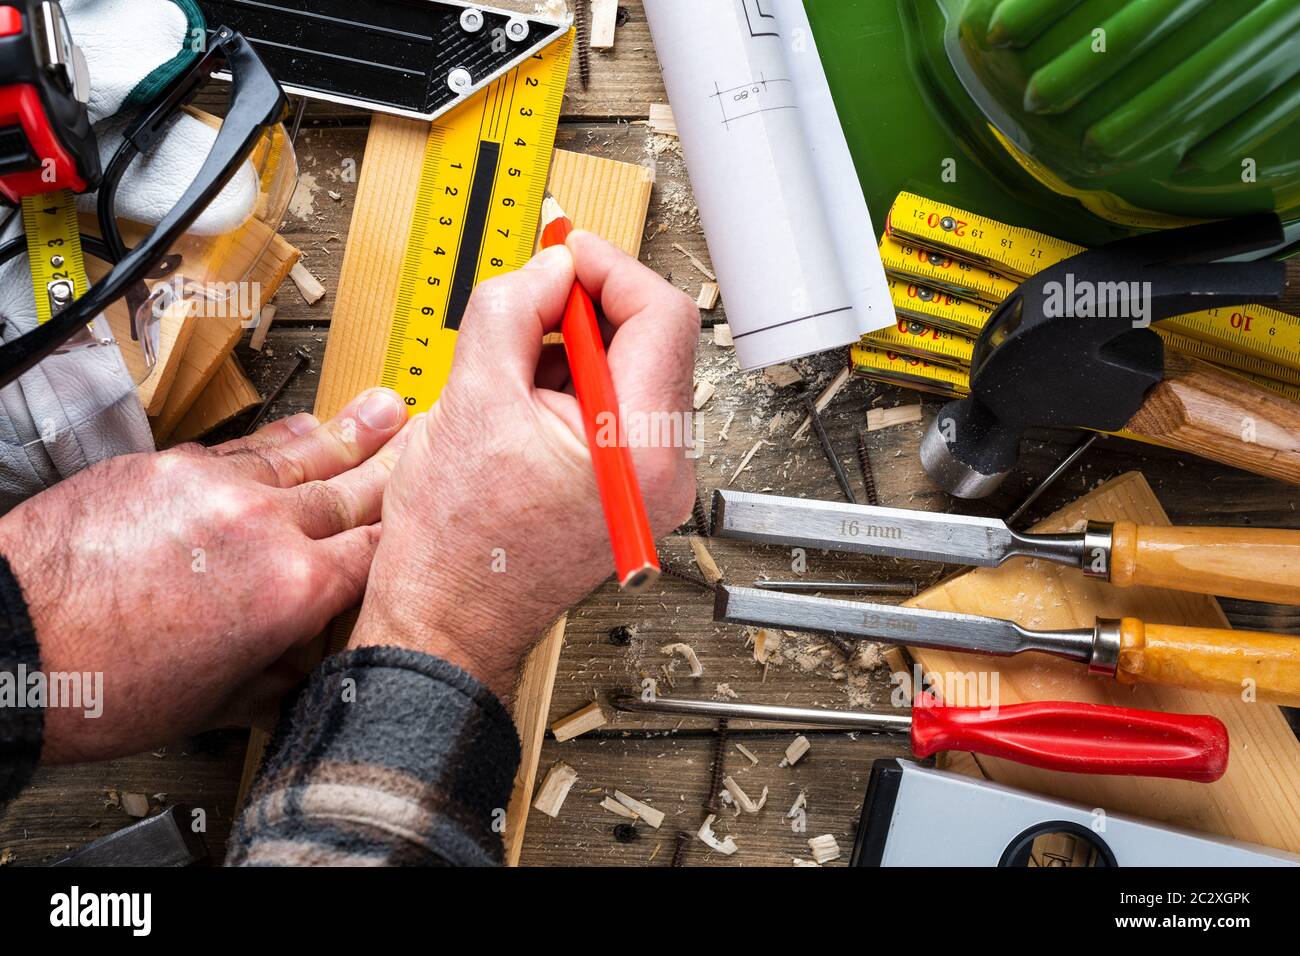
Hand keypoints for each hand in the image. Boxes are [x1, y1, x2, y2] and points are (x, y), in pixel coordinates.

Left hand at [0, 388, 411, 761]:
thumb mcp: (216, 703)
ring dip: (352, 432)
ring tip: (389, 407)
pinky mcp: (169, 465)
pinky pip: (244, 446)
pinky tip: (302, 429)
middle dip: (402, 464)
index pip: (380, 551)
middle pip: (355, 487)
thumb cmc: (101, 685)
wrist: (7, 643)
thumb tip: (305, 659)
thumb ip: (280, 672)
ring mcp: (216, 486)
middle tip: (438, 435)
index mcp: (291, 590)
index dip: (416, 535)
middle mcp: (264, 526)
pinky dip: (281, 438)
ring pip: (303, 453)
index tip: (437, 521)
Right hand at [350, 232, 698, 699]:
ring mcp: (650, 487)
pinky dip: (572, 389)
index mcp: (641, 451)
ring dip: (573, 351)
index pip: (661, 317)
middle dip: (586, 312)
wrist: (446, 622)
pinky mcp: (628, 492)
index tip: (565, 253)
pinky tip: (522, 406)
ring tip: (510, 374)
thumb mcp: (471, 398)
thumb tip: (548, 268)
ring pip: (630, 375)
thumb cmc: (457, 547)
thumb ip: (512, 309)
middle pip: (652, 343)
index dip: (608, 270)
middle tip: (529, 302)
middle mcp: (664, 473)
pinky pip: (616, 413)